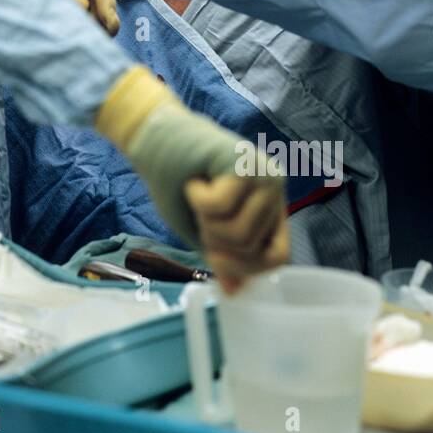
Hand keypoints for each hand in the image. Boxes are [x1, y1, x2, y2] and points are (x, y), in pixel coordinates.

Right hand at [185, 174, 288, 293]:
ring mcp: (263, 174)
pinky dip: (196, 199)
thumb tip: (234, 292)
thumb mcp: (200, 231)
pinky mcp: (243, 162)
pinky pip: (219, 207)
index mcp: (269, 208)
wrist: (154, 140)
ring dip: (205, 220)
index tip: (215, 259)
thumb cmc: (176, 183)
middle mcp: (274, 191)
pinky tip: (195, 179)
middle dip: (214, 240)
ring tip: (198, 194)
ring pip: (239, 233)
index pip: (278, 257)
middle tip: (200, 212)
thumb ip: (221, 256)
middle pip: (253, 249)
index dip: (246, 268)